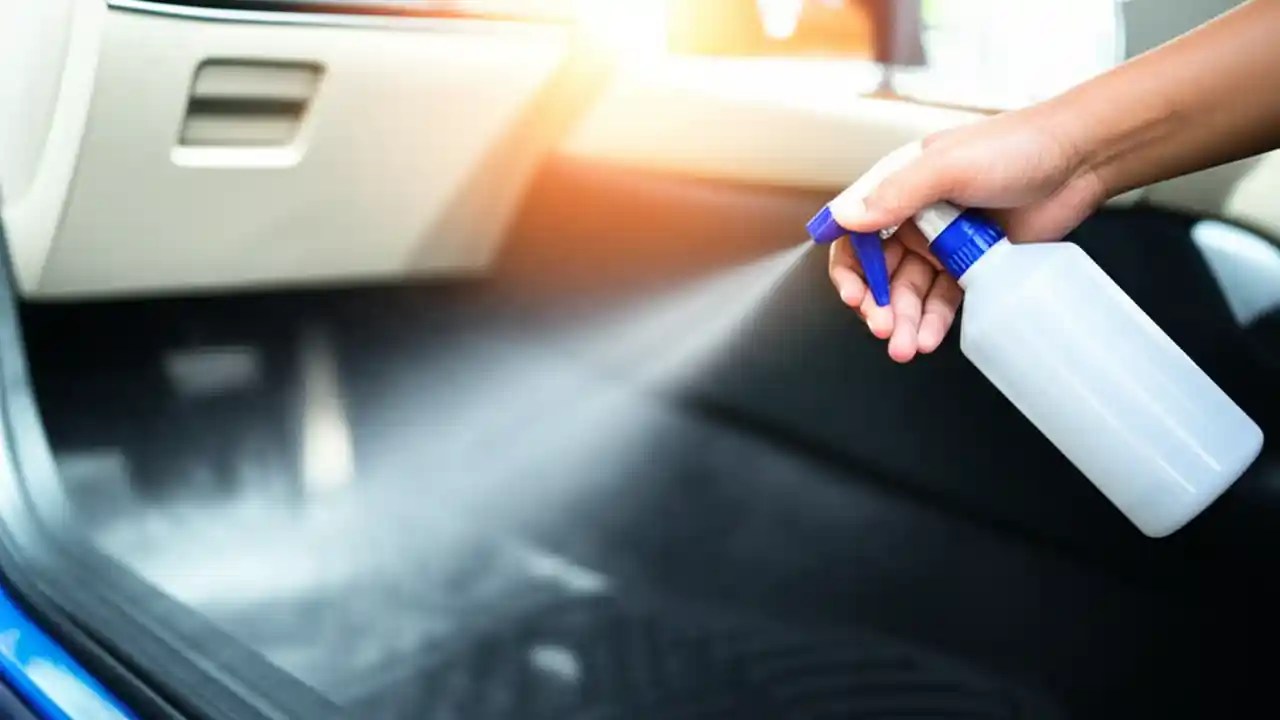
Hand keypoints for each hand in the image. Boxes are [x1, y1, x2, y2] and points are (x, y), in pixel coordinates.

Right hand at [826, 107, 1107, 361]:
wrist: (1080, 159)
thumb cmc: (1015, 146)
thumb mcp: (948, 166)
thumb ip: (896, 194)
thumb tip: (844, 219)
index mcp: (898, 187)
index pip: (854, 234)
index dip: (849, 269)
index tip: (856, 296)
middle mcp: (914, 217)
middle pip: (879, 272)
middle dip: (877, 305)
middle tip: (885, 330)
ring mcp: (943, 243)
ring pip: (910, 292)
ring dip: (904, 320)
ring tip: (908, 347)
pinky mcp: (973, 263)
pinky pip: (944, 299)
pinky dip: (934, 321)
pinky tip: (931, 338)